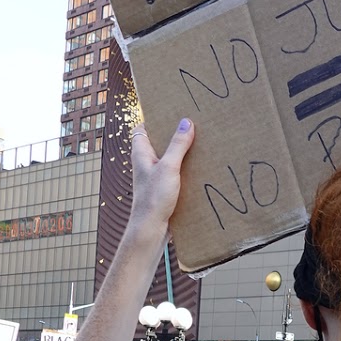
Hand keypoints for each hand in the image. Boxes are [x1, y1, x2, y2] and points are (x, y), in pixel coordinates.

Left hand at [128, 121, 195, 240]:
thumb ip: (177, 145)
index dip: (153, 119)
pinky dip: (185, 168)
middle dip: (172, 134)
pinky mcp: (164, 188)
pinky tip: (199, 167)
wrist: (151, 228)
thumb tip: (186, 122)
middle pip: (158, 142)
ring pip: (168, 158)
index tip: (170, 112)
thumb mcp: (169, 167)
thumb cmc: (153, 198)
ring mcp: (155, 176)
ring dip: (181, 152)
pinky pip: (175, 172)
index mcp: (141, 153)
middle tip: (191, 124)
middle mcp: (146, 163)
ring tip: (199, 143)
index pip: (141, 129)